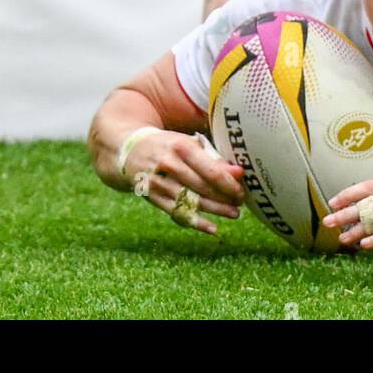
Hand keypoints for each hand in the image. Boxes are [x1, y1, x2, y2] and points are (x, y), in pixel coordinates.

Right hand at [125, 131, 246, 234]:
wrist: (130, 149)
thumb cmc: (169, 145)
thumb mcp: (189, 144)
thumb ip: (213, 158)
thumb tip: (239, 173)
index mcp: (181, 146)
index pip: (210, 170)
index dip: (228, 184)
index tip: (242, 190)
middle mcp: (168, 165)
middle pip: (202, 187)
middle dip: (224, 197)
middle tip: (240, 203)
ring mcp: (158, 182)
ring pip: (191, 201)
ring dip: (215, 210)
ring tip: (234, 214)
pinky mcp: (152, 196)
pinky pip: (176, 213)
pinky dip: (196, 222)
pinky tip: (212, 228)